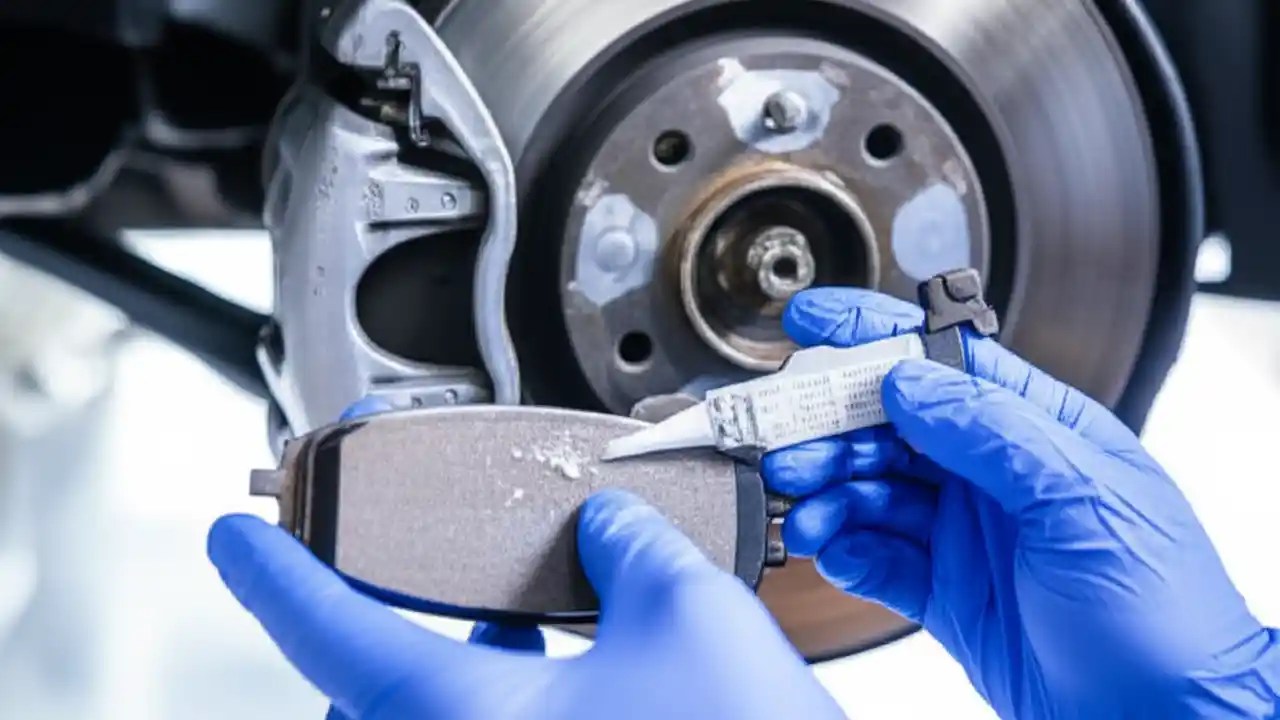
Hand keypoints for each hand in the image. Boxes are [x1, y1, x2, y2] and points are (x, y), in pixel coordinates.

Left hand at [211, 485, 843, 715]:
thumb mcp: (692, 617)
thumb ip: (633, 548)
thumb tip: (606, 525)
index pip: (322, 627)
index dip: (268, 568)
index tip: (234, 534)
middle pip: (363, 702)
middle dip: (370, 637)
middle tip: (391, 580)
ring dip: (443, 680)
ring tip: (496, 626)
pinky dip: (497, 716)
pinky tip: (559, 685)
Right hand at [764, 288, 1279, 718]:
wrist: (1163, 719)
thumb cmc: (1161, 611)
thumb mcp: (1081, 498)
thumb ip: (990, 431)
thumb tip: (909, 382)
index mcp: (1035, 430)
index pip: (942, 360)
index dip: (870, 333)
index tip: (810, 318)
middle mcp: (992, 475)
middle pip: (888, 426)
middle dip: (828, 426)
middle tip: (786, 443)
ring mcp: (965, 533)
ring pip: (871, 490)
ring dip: (828, 492)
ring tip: (804, 508)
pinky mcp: (944, 592)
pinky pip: (874, 557)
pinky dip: (843, 549)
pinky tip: (834, 548)